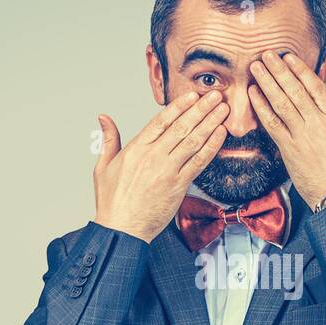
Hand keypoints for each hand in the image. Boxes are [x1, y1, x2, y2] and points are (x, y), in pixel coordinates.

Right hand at [94, 90, 228, 242]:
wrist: (122, 229)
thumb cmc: (112, 201)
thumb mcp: (103, 167)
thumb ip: (108, 140)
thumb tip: (104, 118)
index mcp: (135, 149)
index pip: (161, 121)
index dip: (179, 106)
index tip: (193, 95)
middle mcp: (153, 157)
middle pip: (181, 126)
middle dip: (201, 109)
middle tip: (215, 96)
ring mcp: (167, 171)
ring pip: (193, 141)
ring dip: (210, 123)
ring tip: (223, 109)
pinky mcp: (178, 186)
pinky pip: (199, 162)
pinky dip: (212, 146)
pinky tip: (220, 134)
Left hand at [247, 50, 325, 209]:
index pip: (317, 87)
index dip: (301, 70)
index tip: (290, 57)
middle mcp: (319, 124)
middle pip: (295, 90)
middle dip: (279, 70)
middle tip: (267, 54)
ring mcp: (302, 137)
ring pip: (281, 103)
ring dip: (267, 83)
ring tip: (256, 67)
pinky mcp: (289, 150)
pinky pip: (272, 124)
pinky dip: (262, 108)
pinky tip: (253, 94)